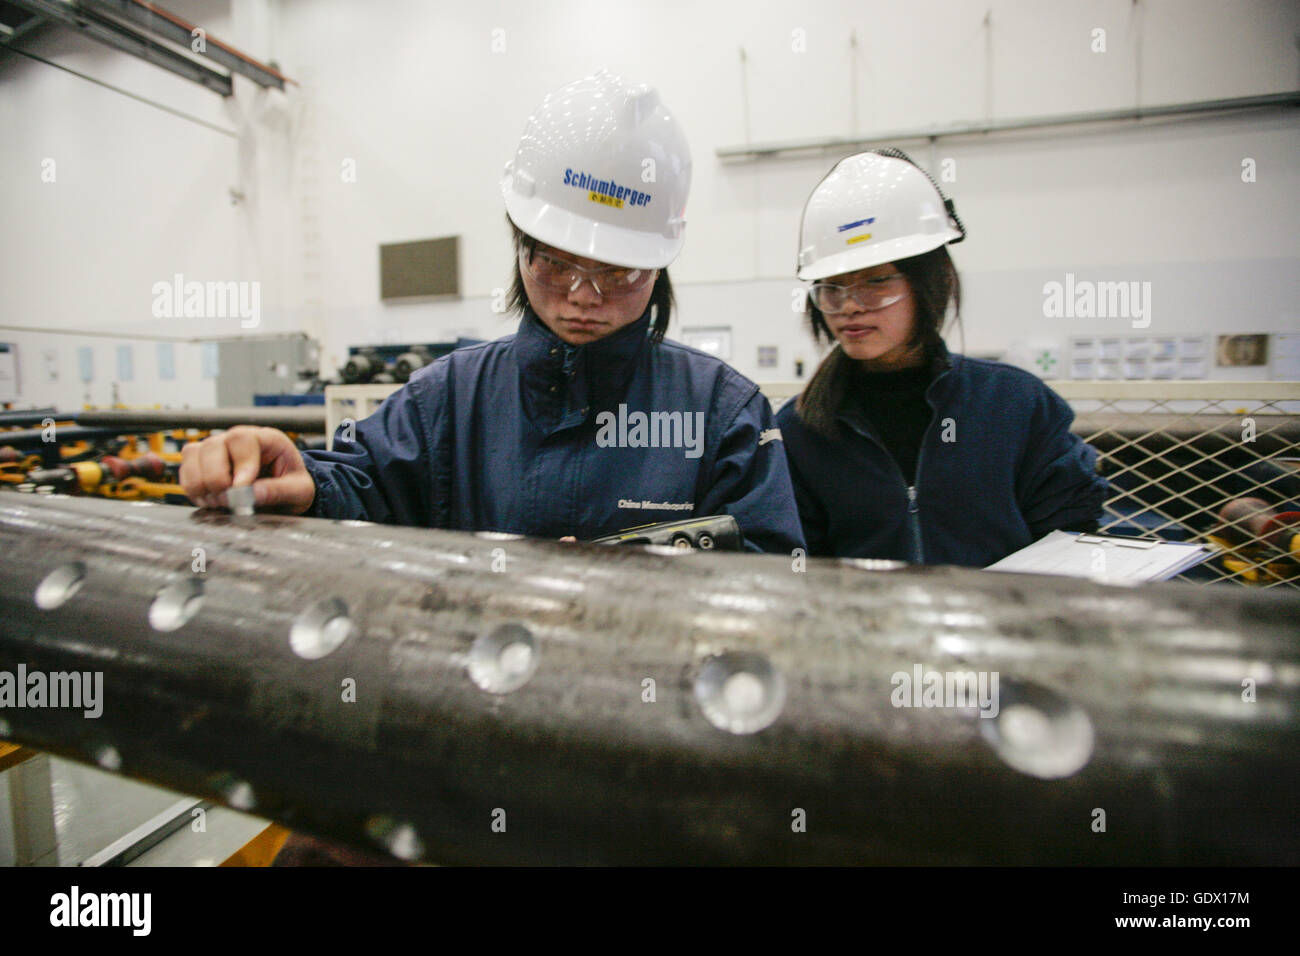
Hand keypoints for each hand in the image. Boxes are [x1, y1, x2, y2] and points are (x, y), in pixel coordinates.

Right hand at [179, 425, 315, 515]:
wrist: (285, 492)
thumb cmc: (294, 485)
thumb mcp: (299, 491)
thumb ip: (278, 492)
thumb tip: (250, 495)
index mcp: (266, 439)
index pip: (242, 439)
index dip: (239, 464)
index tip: (242, 488)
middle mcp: (237, 439)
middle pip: (212, 446)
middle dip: (217, 479)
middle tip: (231, 500)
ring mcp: (217, 448)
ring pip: (193, 455)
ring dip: (202, 484)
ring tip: (220, 501)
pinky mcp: (202, 462)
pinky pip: (185, 470)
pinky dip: (193, 489)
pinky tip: (210, 500)